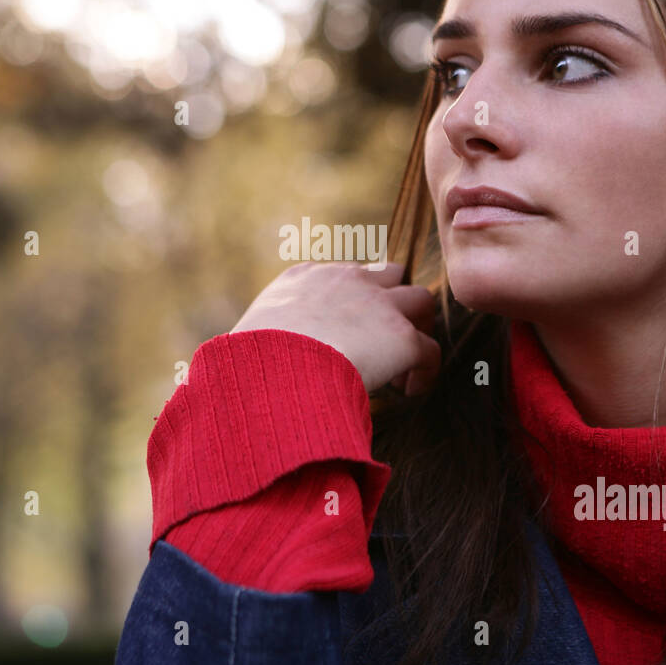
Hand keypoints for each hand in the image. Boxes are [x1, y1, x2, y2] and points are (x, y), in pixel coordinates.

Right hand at [230, 261, 440, 395]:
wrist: (272, 369)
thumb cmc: (249, 364)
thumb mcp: (248, 338)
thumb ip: (260, 343)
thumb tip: (235, 374)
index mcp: (304, 278)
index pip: (343, 275)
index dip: (354, 301)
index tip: (349, 330)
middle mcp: (345, 281)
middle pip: (389, 274)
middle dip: (393, 301)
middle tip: (386, 338)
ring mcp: (378, 305)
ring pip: (420, 300)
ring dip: (416, 327)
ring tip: (404, 362)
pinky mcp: (401, 336)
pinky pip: (430, 349)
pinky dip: (425, 370)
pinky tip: (409, 390)